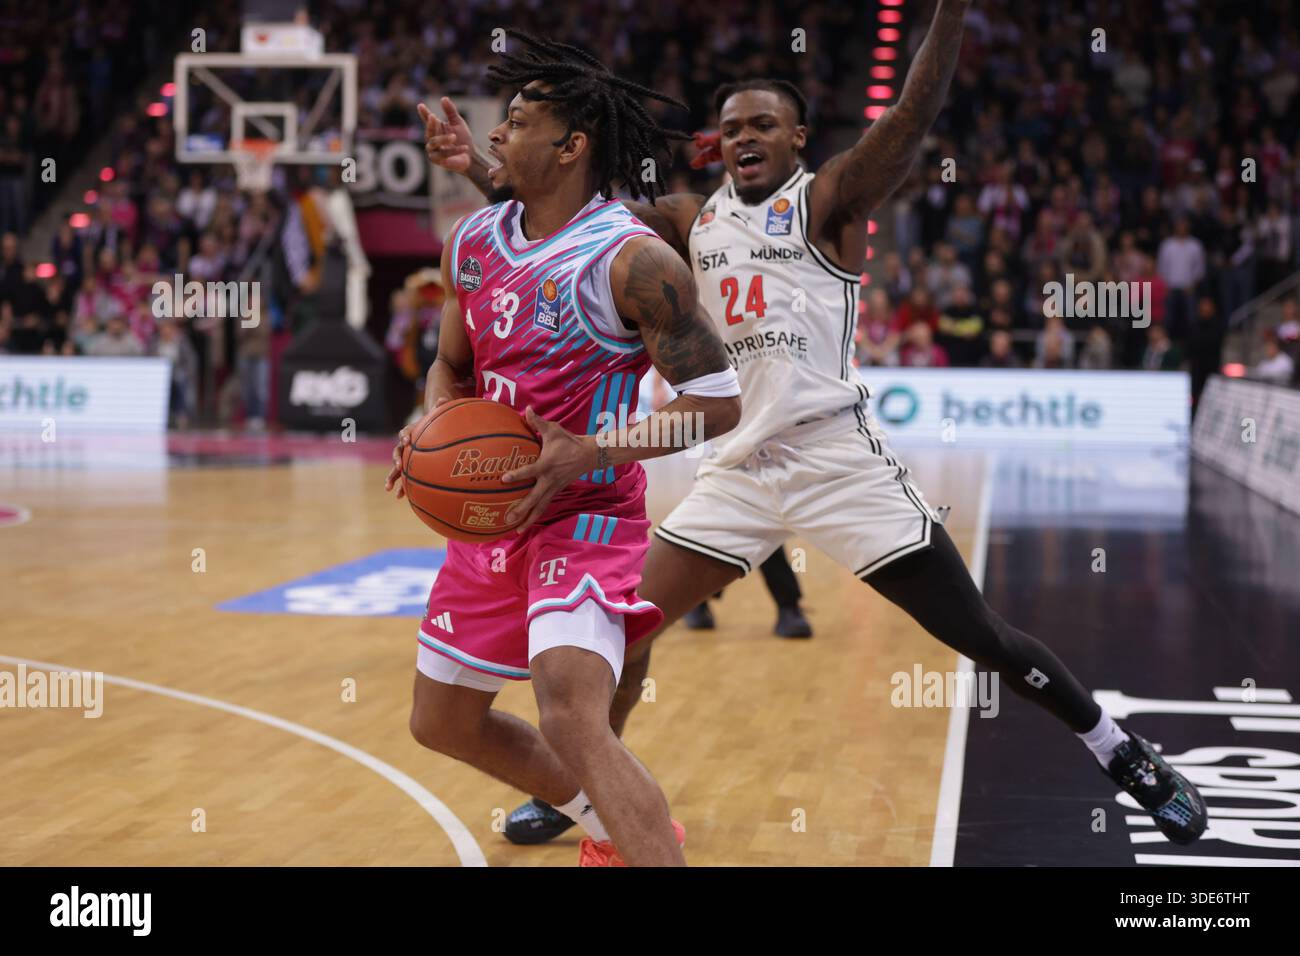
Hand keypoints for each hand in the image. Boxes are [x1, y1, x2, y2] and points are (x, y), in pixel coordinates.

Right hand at [385, 397, 450, 498]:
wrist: (425, 436)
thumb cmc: (431, 428)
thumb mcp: (435, 419)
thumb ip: (439, 410)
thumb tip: (444, 398)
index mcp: (409, 434)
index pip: (404, 434)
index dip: (405, 436)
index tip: (407, 440)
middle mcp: (404, 447)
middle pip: (397, 452)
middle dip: (396, 459)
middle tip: (396, 465)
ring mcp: (404, 459)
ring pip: (396, 469)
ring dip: (392, 477)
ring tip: (388, 488)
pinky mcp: (407, 470)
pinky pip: (403, 479)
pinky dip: (401, 487)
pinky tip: (399, 497)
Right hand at [417, 97, 472, 173]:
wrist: (471, 156)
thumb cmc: (463, 139)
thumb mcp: (458, 123)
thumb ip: (451, 111)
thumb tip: (443, 98)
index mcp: (435, 128)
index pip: (428, 120)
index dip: (424, 113)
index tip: (421, 105)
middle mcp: (431, 139)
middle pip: (429, 131)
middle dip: (431, 124)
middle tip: (434, 116)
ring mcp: (433, 150)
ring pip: (434, 143)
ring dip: (444, 139)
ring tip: (454, 136)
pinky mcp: (437, 160)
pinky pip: (444, 154)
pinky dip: (454, 150)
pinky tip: (465, 147)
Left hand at [501, 407, 600, 534]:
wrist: (589, 455)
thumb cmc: (569, 441)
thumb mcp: (554, 429)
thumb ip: (538, 422)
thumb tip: (527, 409)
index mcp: (546, 465)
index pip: (529, 471)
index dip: (517, 475)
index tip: (503, 479)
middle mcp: (549, 480)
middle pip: (534, 498)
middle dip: (521, 509)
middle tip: (507, 518)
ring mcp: (553, 488)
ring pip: (540, 507)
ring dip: (528, 519)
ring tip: (516, 530)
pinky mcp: (556, 491)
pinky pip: (544, 506)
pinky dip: (535, 515)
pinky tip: (526, 523)